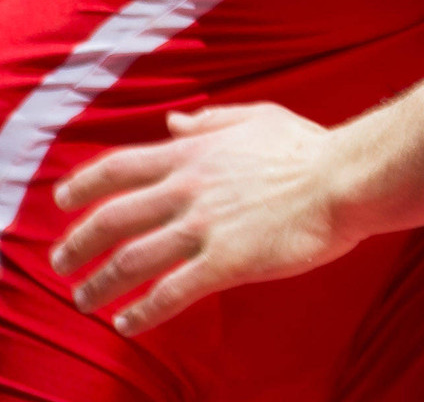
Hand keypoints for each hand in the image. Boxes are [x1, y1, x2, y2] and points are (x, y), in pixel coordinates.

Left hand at [52, 103, 358, 334]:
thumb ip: (210, 121)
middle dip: (76, 244)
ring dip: (99, 285)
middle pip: (111, 219)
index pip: (117, 168)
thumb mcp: (257, 117)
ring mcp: (204, 227)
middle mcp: (188, 190)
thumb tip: (172, 122)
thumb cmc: (309, 147)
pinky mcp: (225, 262)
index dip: (80, 185)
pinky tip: (128, 324)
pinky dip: (142, 313)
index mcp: (193, 154)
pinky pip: (170, 294)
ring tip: (84, 300)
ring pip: (130, 261)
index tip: (60, 200)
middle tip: (60, 262)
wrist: (346, 178)